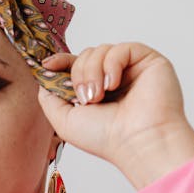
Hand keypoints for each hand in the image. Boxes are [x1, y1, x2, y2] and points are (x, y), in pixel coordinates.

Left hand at [36, 43, 193, 188]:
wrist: (137, 143)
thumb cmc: (105, 138)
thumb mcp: (63, 119)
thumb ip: (49, 96)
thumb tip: (45, 74)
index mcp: (97, 90)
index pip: (76, 64)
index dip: (60, 61)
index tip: (48, 65)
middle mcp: (115, 78)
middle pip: (85, 55)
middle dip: (78, 74)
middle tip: (85, 98)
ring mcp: (132, 69)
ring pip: (100, 50)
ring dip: (92, 71)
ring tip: (99, 95)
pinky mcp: (148, 61)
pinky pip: (121, 48)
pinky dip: (111, 64)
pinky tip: (113, 84)